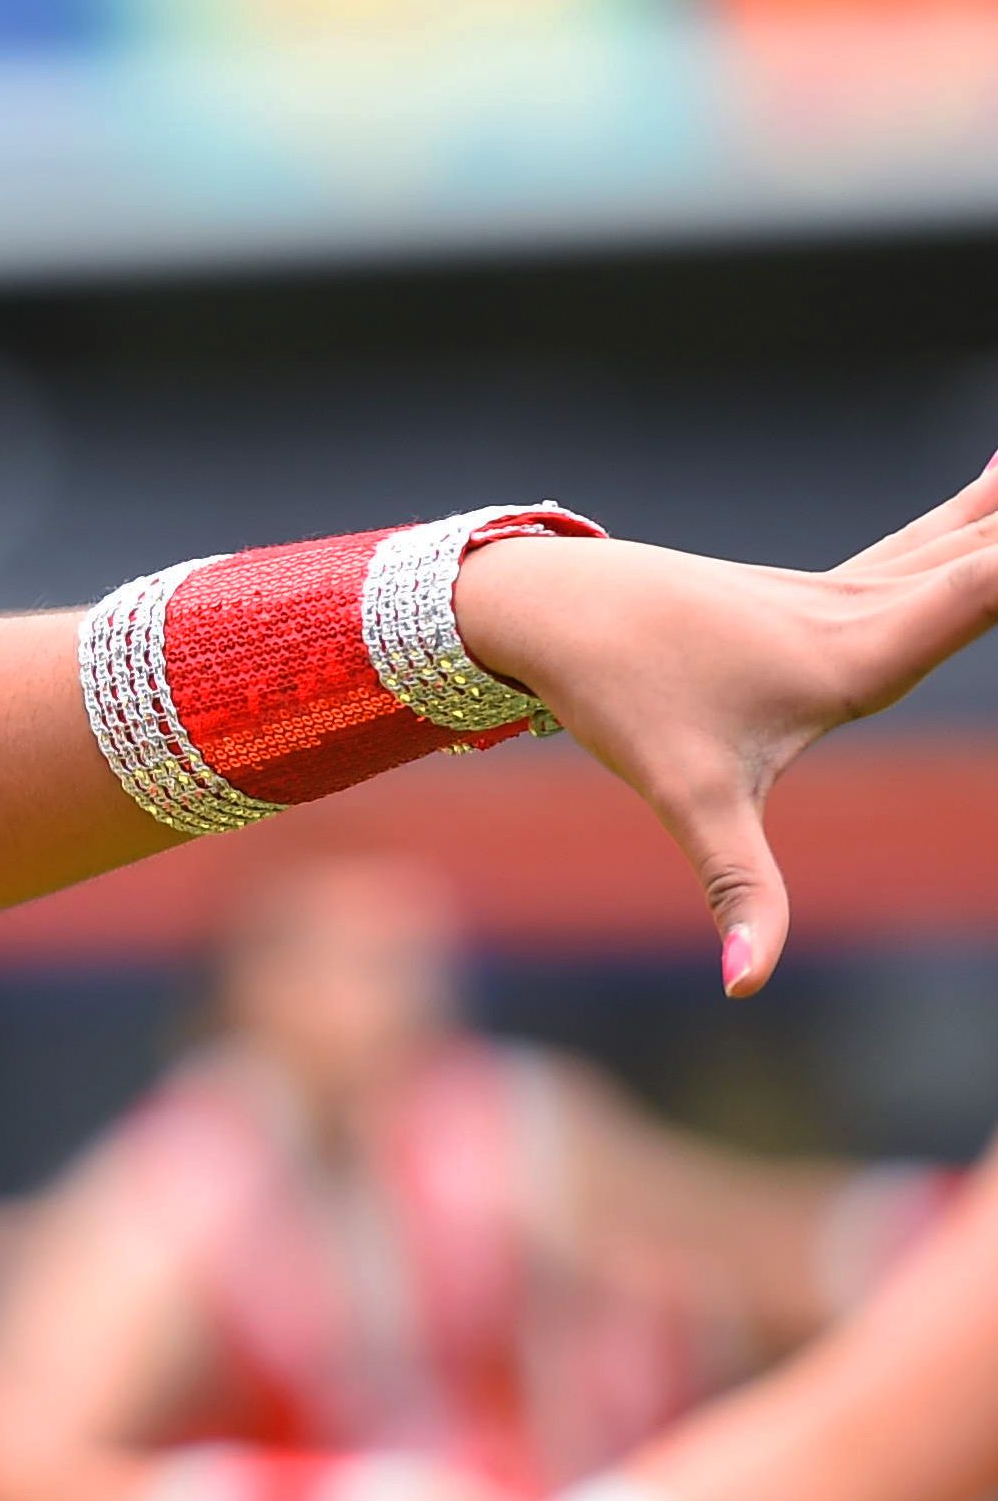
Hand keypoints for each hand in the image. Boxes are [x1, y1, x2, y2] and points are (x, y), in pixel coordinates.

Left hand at [455, 459, 997, 993]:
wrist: (547, 608)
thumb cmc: (621, 698)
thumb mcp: (688, 802)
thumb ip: (737, 892)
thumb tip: (744, 989)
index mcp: (859, 649)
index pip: (986, 590)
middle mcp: (865, 605)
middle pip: (990, 549)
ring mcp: (847, 588)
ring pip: (964, 533)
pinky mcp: (829, 588)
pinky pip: (934, 539)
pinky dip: (984, 511)